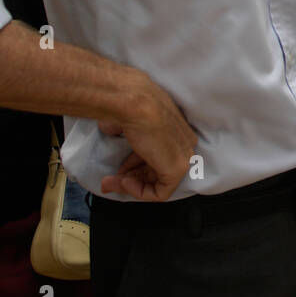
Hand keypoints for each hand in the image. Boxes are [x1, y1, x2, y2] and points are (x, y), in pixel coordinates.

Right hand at [99, 72, 198, 200]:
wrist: (134, 103)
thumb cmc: (132, 105)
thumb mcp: (132, 122)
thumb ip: (128, 132)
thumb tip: (111, 130)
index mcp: (178, 130)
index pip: (159, 156)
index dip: (136, 164)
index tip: (120, 167)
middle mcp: (185, 144)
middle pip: (158, 170)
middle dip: (132, 177)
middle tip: (110, 180)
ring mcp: (184, 158)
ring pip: (158, 183)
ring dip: (130, 186)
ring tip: (109, 182)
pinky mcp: (177, 171)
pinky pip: (160, 193)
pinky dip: (139, 192)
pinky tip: (124, 182)